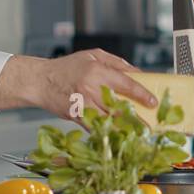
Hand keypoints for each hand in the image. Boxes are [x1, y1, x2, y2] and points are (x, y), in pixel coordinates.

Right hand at [0, 49, 157, 121]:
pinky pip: (96, 127)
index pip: (126, 83)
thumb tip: (139, 74)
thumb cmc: (67, 68)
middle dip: (137, 118)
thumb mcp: (93, 56)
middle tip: (149, 126)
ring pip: (109, 120)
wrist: (40, 81)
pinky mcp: (76, 117)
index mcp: (97, 71)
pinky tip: (118, 136)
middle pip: (120, 106)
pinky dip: (107, 132)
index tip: (153, 102)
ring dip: (125, 129)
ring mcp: (83, 104)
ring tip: (138, 134)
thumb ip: (117, 63)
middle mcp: (90, 88)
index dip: (142, 94)